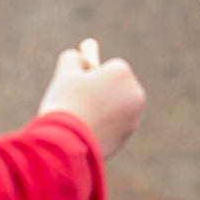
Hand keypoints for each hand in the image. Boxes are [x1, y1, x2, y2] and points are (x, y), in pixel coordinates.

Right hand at [38, 38, 144, 158]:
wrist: (68, 142)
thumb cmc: (66, 103)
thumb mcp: (65, 74)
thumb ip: (73, 58)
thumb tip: (80, 56)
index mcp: (122, 72)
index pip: (108, 67)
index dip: (89, 74)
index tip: (77, 83)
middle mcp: (134, 92)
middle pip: (115, 85)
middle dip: (100, 90)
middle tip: (77, 99)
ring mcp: (133, 116)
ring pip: (114, 105)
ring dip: (102, 107)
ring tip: (80, 116)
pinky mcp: (127, 135)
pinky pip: (113, 123)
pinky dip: (102, 124)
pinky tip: (86, 130)